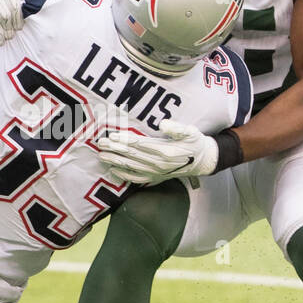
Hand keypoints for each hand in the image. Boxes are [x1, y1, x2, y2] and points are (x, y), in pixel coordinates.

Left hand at [97, 120, 218, 184]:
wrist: (202, 162)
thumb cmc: (195, 143)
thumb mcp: (191, 131)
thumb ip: (177, 128)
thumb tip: (162, 123)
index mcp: (165, 151)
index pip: (140, 144)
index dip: (125, 139)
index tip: (112, 135)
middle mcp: (158, 164)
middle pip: (131, 155)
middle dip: (115, 148)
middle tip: (100, 143)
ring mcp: (155, 172)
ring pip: (131, 166)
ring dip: (115, 160)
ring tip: (101, 154)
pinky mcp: (155, 178)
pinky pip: (136, 178)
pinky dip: (123, 175)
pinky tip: (113, 170)